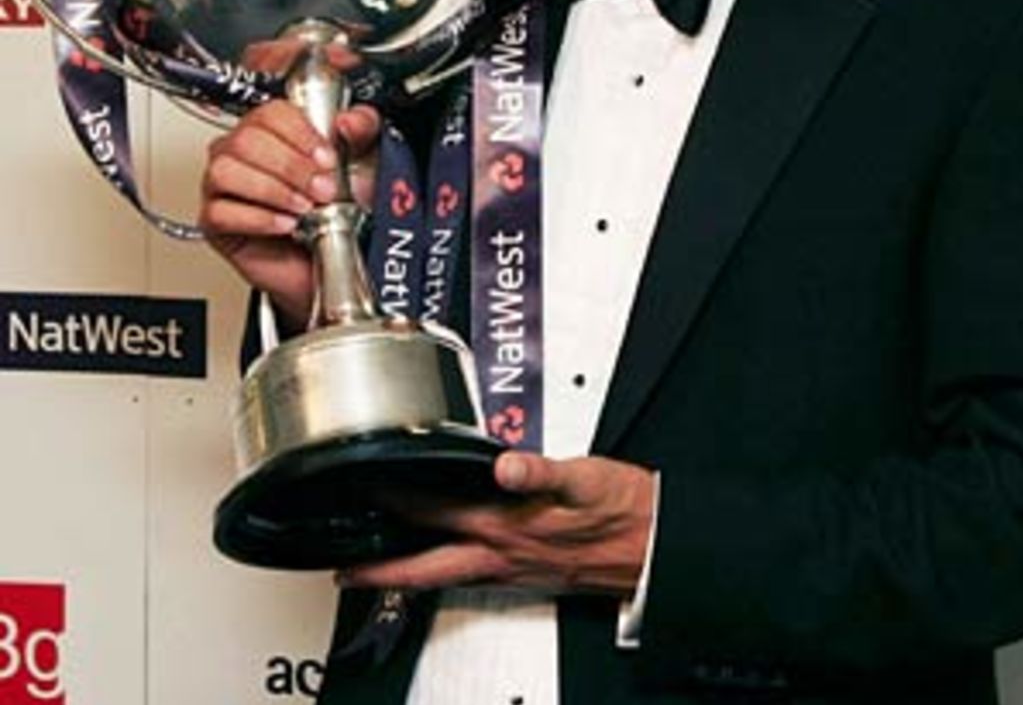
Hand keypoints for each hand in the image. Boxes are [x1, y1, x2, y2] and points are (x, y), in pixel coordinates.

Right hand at [199, 98, 380, 328]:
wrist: (330, 258)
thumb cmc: (338, 207)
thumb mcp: (363, 162)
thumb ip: (363, 130)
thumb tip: (349, 120)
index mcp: (272, 130)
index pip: (269, 113)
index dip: (300, 134)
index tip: (327, 158)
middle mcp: (242, 153)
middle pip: (246, 140)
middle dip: (290, 166)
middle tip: (321, 189)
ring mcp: (223, 186)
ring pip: (225, 171)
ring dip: (272, 190)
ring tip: (303, 207)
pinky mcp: (215, 222)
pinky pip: (220, 212)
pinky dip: (258, 218)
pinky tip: (285, 224)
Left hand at [341, 453, 655, 598]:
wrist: (655, 545)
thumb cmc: (624, 510)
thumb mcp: (585, 478)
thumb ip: (542, 471)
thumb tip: (509, 466)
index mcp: (508, 524)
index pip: (436, 513)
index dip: (396, 503)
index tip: (364, 492)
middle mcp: (503, 553)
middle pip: (426, 565)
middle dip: (383, 567)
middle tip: (347, 567)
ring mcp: (513, 569)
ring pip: (445, 576)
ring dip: (408, 574)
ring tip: (378, 571)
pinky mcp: (527, 573)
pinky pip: (474, 575)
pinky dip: (449, 569)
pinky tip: (445, 560)